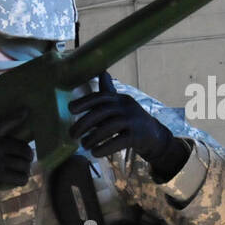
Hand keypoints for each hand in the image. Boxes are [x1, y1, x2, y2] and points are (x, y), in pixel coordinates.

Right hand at [0, 114, 33, 214]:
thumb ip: (0, 142)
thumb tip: (23, 139)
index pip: (5, 124)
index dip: (16, 117)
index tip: (27, 110)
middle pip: (24, 149)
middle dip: (28, 158)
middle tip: (25, 163)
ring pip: (24, 165)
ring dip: (25, 171)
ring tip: (20, 173)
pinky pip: (20, 177)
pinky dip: (21, 180)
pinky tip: (17, 180)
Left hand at [68, 72, 186, 179]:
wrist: (155, 137)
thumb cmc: (130, 121)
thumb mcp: (120, 106)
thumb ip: (109, 93)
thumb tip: (102, 72)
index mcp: (120, 99)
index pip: (101, 97)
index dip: (84, 102)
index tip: (70, 109)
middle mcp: (127, 106)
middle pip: (102, 112)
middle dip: (84, 123)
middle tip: (72, 134)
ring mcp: (134, 120)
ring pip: (109, 127)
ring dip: (93, 137)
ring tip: (83, 145)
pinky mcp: (138, 135)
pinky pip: (119, 141)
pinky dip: (105, 147)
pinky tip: (95, 153)